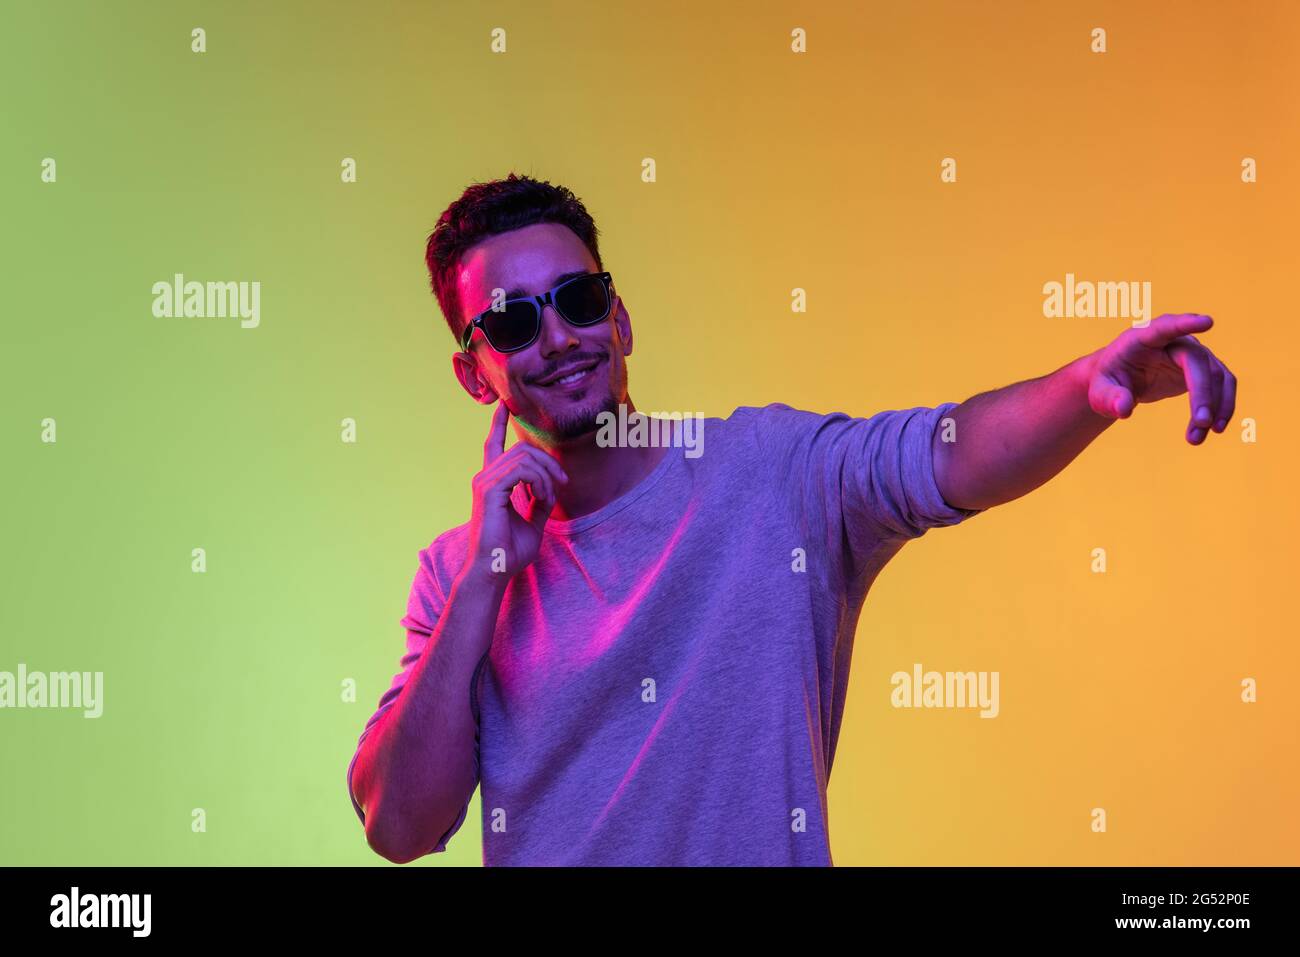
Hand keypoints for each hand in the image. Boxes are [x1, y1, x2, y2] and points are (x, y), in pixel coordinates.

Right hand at [464, 400, 567, 578]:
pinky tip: (541, 497)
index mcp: (492, 482)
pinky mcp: (489, 491)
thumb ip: (540, 501)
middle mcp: (485, 478)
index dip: (499, 423)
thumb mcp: (533, 522)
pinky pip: (521, 471)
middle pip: (522, 450)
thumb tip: (552, 488)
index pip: (494, 445)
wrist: (494, 571)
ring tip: (549, 496)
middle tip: (562, 483)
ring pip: (524, 458)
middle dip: (548, 462)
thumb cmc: (509, 552)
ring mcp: (485, 483)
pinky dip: (538, 482)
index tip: (505, 405)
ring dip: (545, 476)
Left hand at [1085, 313, 1237, 443]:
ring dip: (1214, 407)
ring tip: (1196, 438)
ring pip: (1216, 375)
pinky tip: (1215, 428)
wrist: (1122, 380)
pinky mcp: (1205, 368)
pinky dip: (1223, 406)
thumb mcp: (1100, 392)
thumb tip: (1123, 409)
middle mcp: (1173, 341)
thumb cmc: (1109, 381)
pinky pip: (1223, 384)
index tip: (1208, 322)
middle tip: (1201, 423)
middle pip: (1197, 361)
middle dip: (1202, 393)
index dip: (1185, 324)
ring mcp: (1193, 353)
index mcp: (1142, 338)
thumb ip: (1109, 398)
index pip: (1165, 327)